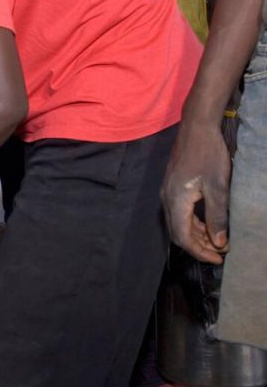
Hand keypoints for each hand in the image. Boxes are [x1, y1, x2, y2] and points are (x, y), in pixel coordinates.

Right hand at [161, 122, 230, 263]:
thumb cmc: (208, 155)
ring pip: (178, 224)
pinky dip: (193, 223)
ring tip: (217, 241)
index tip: (219, 258)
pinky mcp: (172, 188)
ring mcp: (167, 193)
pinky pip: (179, 213)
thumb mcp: (218, 187)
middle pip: (178, 233)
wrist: (196, 128)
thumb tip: (219, 243)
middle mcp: (167, 200)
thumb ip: (217, 217)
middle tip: (220, 253)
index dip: (200, 251)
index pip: (183, 237)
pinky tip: (208, 224)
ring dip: (197, 235)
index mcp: (176, 201)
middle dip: (199, 246)